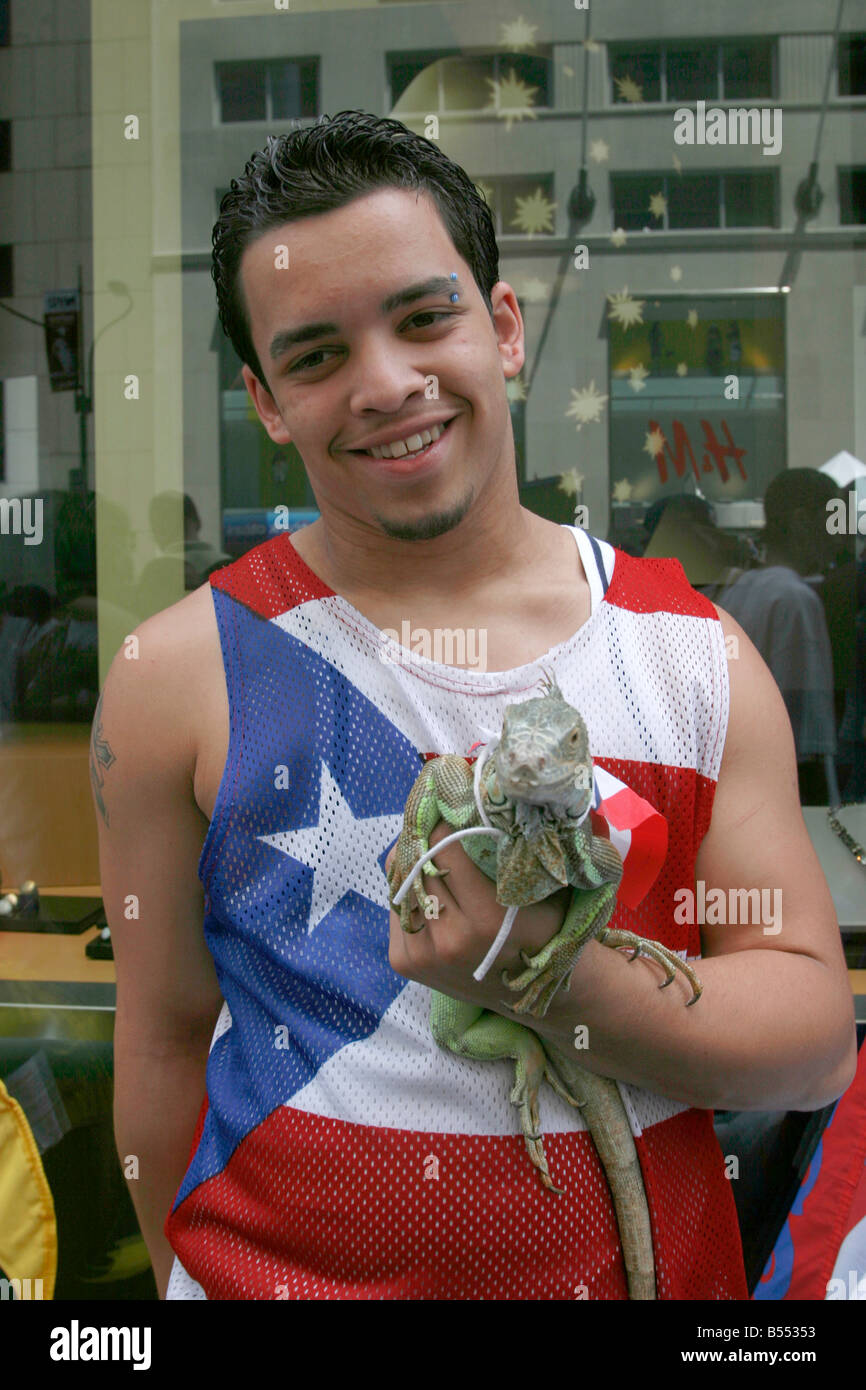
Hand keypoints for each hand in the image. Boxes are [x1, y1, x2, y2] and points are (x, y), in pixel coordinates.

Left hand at [386, 820, 570, 1015]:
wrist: (528, 994)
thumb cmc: (541, 928)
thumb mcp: (537, 888)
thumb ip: (506, 851)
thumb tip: (467, 802)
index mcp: (487, 919)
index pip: (447, 844)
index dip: (452, 820)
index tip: (458, 808)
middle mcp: (450, 940)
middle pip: (419, 859)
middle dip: (431, 835)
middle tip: (444, 820)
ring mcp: (422, 954)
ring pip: (401, 879)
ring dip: (416, 858)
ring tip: (435, 848)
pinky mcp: (404, 962)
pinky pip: (395, 904)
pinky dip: (409, 887)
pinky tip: (429, 883)